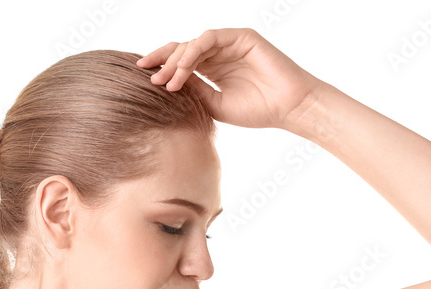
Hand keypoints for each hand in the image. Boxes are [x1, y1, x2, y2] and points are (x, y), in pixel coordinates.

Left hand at [135, 27, 324, 130]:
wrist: (288, 108)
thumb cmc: (258, 110)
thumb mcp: (216, 105)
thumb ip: (194, 91)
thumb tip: (166, 83)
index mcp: (214, 69)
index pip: (182, 63)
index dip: (162, 67)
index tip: (142, 79)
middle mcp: (219, 54)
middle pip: (182, 49)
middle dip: (162, 60)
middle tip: (147, 75)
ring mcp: (230, 44)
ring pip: (192, 44)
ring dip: (176, 61)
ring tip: (166, 80)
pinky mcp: (241, 37)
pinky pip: (209, 38)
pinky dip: (192, 53)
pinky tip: (183, 71)